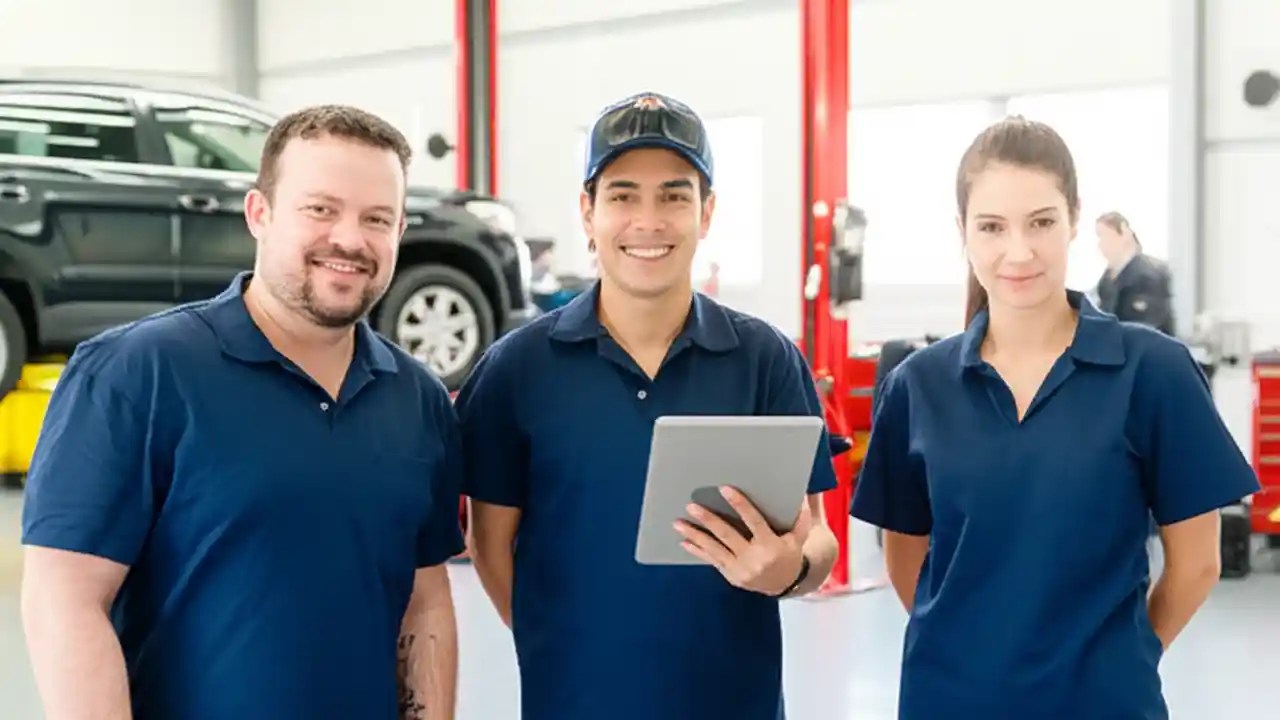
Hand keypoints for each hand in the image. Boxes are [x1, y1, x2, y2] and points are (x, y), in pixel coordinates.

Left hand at [674, 486, 812, 595]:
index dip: (740, 505)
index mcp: (771, 545)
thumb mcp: (799, 536)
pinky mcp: (731, 576)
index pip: (754, 522)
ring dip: (695, 535)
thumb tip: (802, 492)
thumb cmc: (790, 553)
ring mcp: (741, 569)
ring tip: (678, 522)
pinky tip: (683, 541)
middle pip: (728, 535)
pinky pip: (711, 561)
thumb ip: (800, 516)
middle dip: (708, 520)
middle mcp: (754, 559)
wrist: (785, 584)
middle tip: (691, 506)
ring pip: (714, 549)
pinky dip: (697, 551)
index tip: (724, 489)